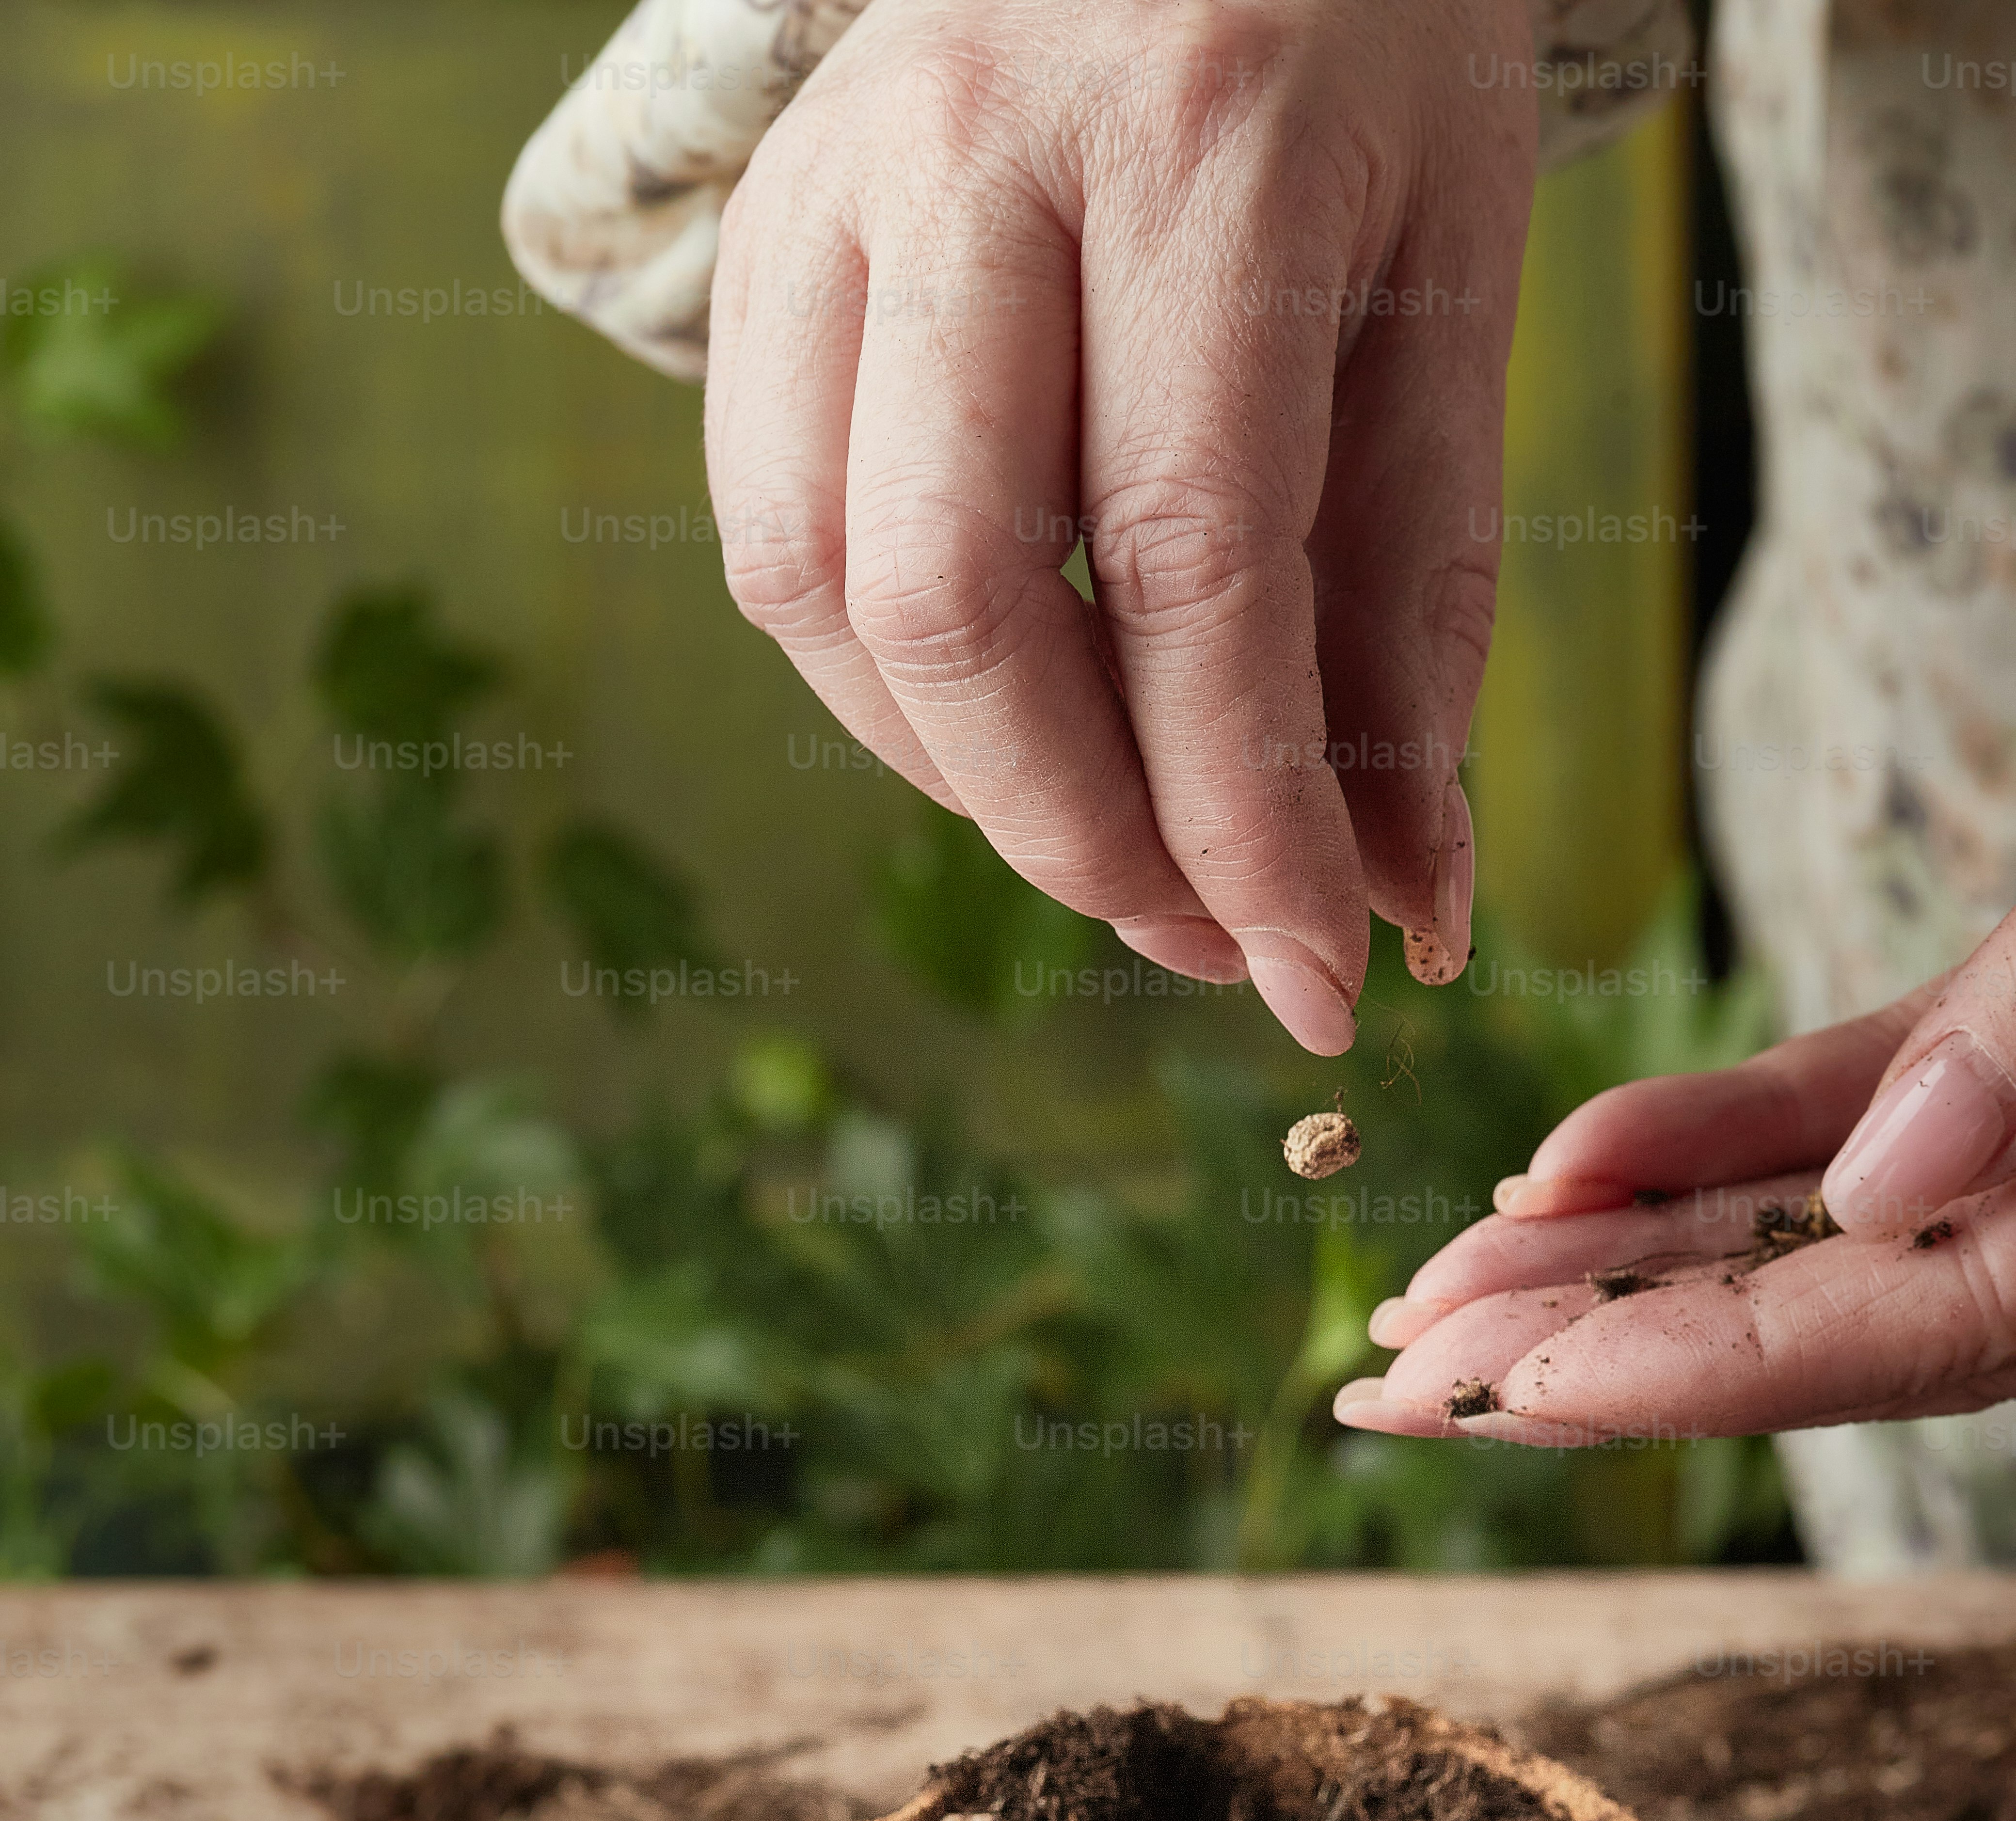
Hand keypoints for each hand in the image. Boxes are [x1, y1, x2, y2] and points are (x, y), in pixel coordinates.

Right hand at [703, 0, 1535, 1047]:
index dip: (1245, 820)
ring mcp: (828, 187)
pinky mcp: (759, 237)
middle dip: (1081, 837)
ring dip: (972, 782)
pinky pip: (773, 536)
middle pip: (957, 606)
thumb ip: (1421, 602)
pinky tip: (1013, 709)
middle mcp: (973, 151)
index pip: (1191, 569)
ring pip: (826, 593)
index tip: (1314, 979)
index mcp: (1201, 140)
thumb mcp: (1449, 290)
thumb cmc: (1364, 51)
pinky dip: (890, 687)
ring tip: (1118, 831)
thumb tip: (1407, 907)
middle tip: (1206, 937)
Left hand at [1336, 907, 2015, 1443]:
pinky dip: (1682, 1139)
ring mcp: (1973, 1167)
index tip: (1476, 1390)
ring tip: (1427, 1295)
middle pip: (1742, 1333)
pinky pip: (1797, 1129)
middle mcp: (1991, 1254)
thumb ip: (2012, 1073)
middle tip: (1385, 1386)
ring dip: (1580, 1263)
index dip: (1628, 1375)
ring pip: (1748, 1236)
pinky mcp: (1961, 1078)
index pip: (1806, 1351)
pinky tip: (1561, 1161)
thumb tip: (1872, 1184)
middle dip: (1551, 1361)